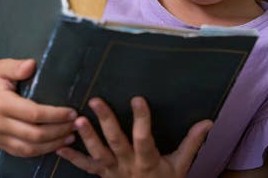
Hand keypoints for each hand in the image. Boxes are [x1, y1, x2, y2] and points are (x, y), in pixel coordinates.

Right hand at [0, 58, 77, 157]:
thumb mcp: (2, 66)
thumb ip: (17, 66)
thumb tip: (32, 64)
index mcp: (2, 103)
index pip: (34, 114)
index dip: (55, 115)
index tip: (72, 112)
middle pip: (35, 135)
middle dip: (59, 131)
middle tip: (77, 125)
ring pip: (29, 148)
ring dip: (52, 145)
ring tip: (70, 137)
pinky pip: (21, 152)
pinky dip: (40, 151)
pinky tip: (54, 145)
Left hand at [56, 97, 212, 176]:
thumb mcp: (181, 166)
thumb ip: (192, 143)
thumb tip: (208, 121)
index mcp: (148, 160)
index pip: (144, 138)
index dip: (141, 118)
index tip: (138, 97)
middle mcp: (128, 165)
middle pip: (116, 142)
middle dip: (106, 121)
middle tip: (95, 100)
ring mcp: (113, 172)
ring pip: (97, 154)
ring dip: (86, 138)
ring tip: (76, 119)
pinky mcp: (102, 175)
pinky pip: (85, 168)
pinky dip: (72, 158)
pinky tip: (59, 146)